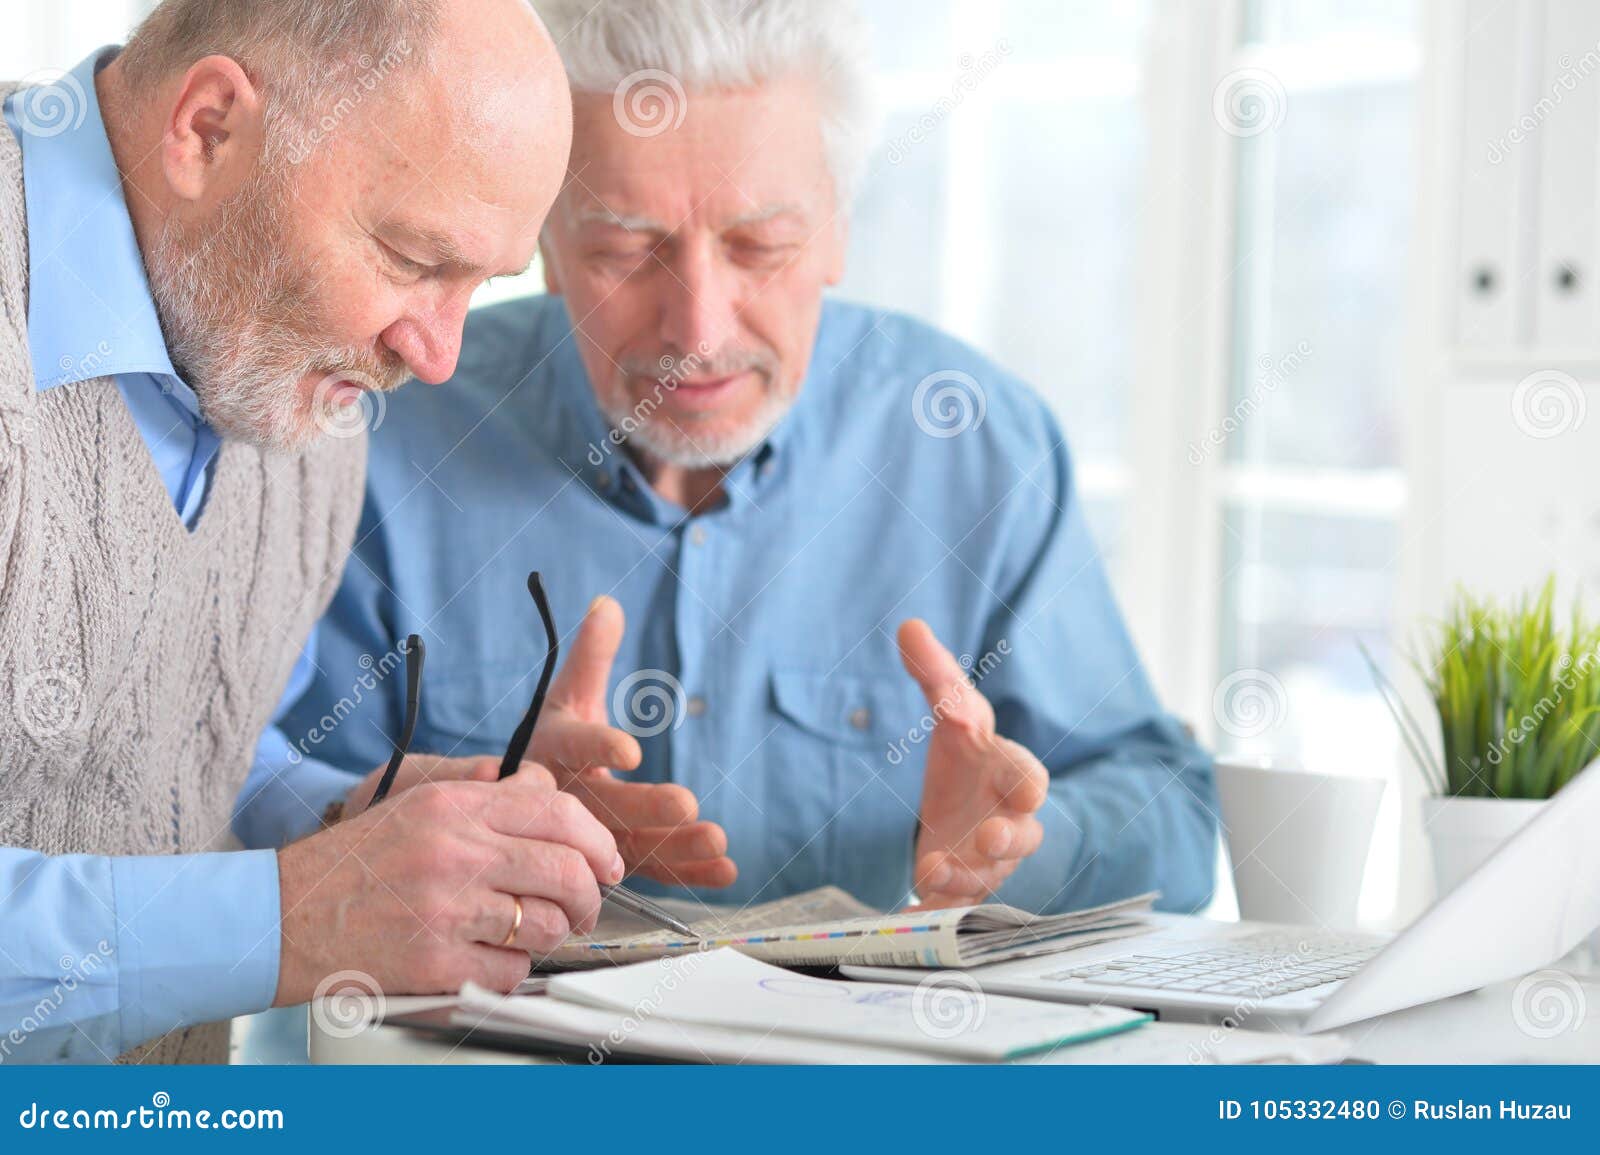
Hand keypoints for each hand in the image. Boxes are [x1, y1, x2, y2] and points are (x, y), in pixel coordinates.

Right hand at [274, 765, 623, 1002]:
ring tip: (531, 934)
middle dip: (590, 895)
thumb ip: (486, 794)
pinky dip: (511, 970)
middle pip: (566, 869)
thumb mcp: (415, 803)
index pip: (559, 811)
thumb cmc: (349, 865)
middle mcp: (456, 851)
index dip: (598, 841)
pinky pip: (510, 970)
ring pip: (546, 923)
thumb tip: (546, 788)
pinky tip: (488, 959)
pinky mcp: (435, 960)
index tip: (607, 862)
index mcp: (455, 807)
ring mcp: (448, 907)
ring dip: (551, 935)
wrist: (281, 916)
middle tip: (586, 907)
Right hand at [535, 595, 736, 888]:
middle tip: (686, 802)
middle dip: (646, 807)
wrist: (519, 807)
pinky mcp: (615, 864)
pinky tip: (727, 870)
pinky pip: (652, 871)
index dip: (600, 747)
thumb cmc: (553, 743)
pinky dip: (689, 874)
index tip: (630, 748)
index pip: (575, 748)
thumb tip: (609, 603)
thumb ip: (591, 656)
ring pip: (633, 847)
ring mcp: (591, 839)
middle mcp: (568, 801)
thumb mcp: (567, 697)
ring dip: (677, 848)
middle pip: (607, 807)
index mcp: (554, 753)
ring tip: (719, 841)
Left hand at [898, 619, 1047, 907]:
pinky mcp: (961, 887)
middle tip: (991, 835)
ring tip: (938, 868)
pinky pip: (955, 903)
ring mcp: (987, 859)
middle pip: (1022, 834)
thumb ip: (935, 674)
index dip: (1026, 782)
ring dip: (968, 874)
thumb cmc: (968, 760)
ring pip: (988, 876)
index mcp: (1007, 772)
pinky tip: (913, 902)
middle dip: (1011, 836)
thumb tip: (908, 625)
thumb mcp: (953, 716)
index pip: (1024, 774)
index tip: (1029, 790)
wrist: (966, 813)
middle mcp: (1006, 820)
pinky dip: (938, 902)